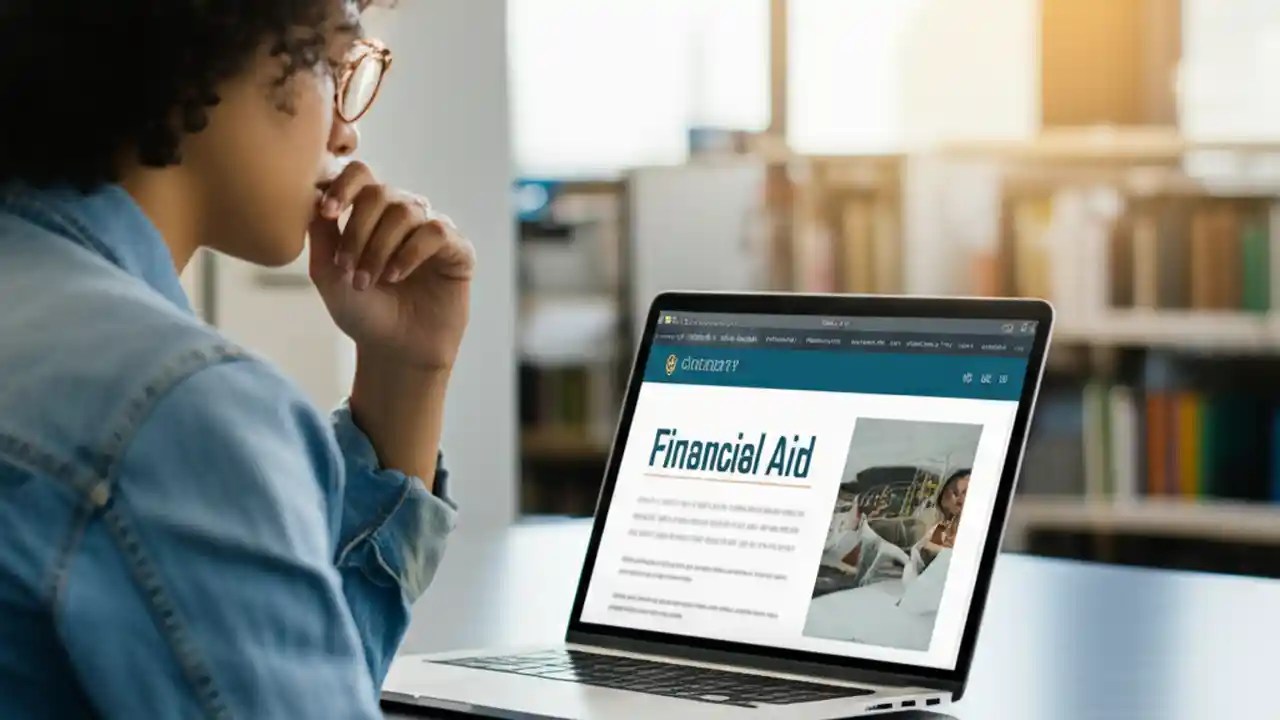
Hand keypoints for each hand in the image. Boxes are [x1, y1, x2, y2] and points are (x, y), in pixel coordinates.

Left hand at [308, 161, 475, 371]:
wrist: (394, 351)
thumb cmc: (363, 312)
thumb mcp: (328, 273)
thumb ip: (320, 233)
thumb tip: (313, 193)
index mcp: (374, 214)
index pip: (362, 175)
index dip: (344, 186)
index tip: (327, 212)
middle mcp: (405, 215)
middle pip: (381, 193)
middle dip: (359, 229)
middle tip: (348, 268)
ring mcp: (433, 231)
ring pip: (407, 211)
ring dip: (380, 247)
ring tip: (369, 280)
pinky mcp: (458, 251)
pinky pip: (435, 232)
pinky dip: (410, 253)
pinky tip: (396, 276)